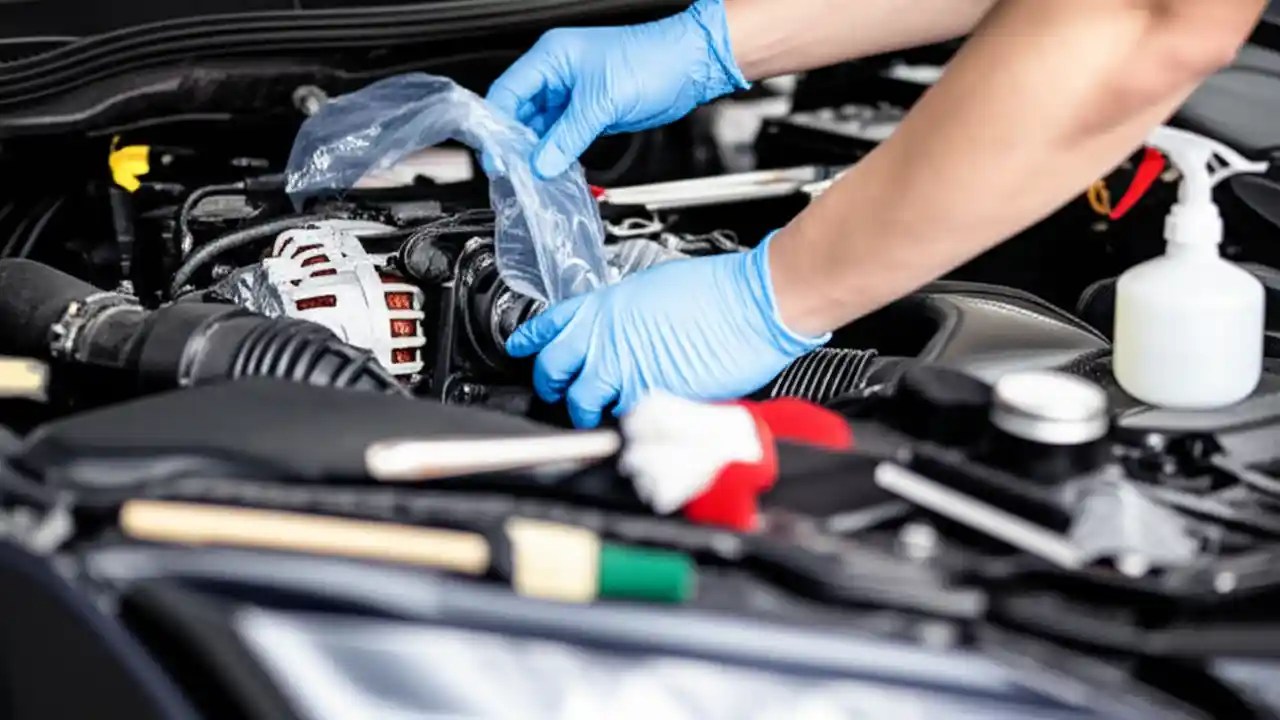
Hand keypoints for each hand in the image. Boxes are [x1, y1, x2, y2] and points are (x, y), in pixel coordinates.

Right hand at [485, 0, 747, 179]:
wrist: (689, 67)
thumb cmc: (652, 62)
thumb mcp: (602, 103)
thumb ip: (568, 137)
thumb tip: (542, 163)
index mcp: (552, 56)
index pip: (508, 91)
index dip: (498, 123)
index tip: (496, 153)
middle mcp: (557, 73)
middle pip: (521, 111)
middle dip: (516, 141)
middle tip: (511, 169)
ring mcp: (573, 93)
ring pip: (541, 126)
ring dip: (537, 150)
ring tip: (531, 173)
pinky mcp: (588, 111)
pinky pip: (562, 134)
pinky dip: (556, 151)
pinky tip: (552, 167)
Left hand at [505, 236, 827, 427]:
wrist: (753, 303)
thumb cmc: (718, 290)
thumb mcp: (654, 287)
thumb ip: (625, 313)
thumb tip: (619, 329)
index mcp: (605, 306)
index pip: (548, 326)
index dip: (529, 340)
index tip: (522, 348)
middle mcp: (606, 337)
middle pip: (553, 369)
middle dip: (551, 384)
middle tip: (556, 390)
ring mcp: (624, 369)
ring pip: (582, 403)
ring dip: (584, 412)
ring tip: (592, 415)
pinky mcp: (649, 397)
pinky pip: (622, 419)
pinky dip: (624, 424)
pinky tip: (630, 423)